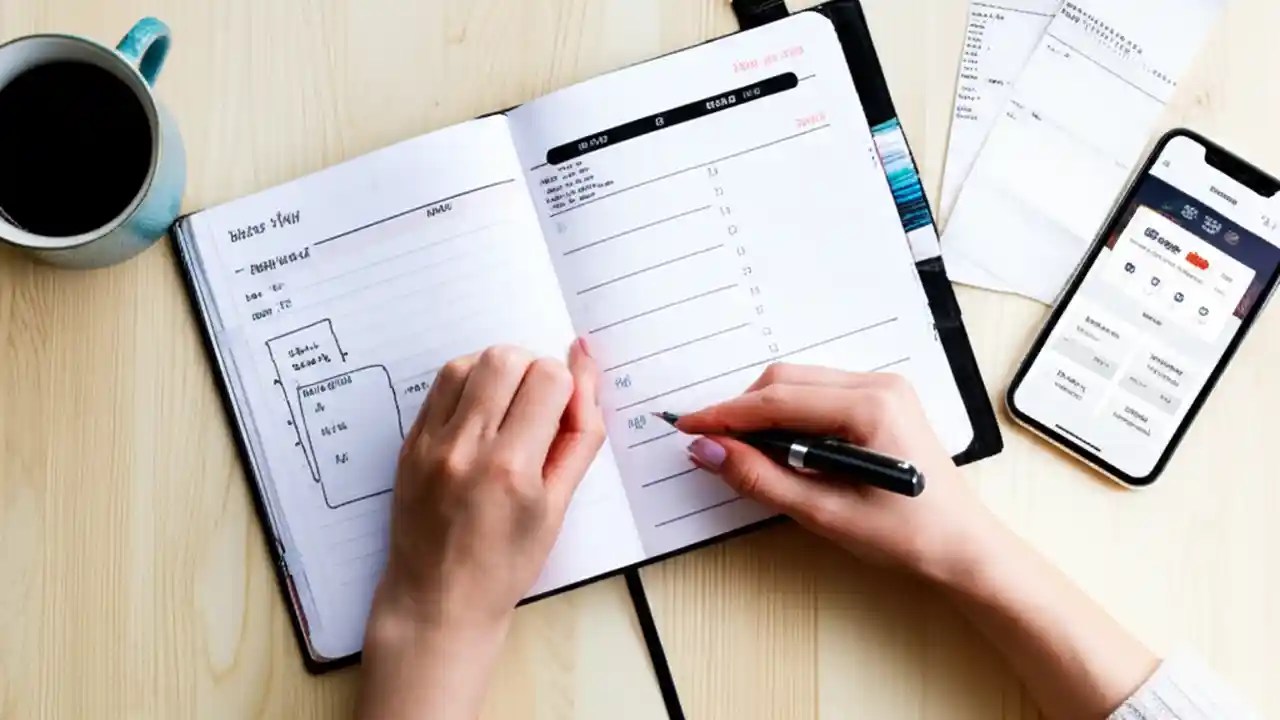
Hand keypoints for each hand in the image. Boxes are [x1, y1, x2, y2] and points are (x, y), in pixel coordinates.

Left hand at [371, 340, 604, 636]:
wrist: (438, 601)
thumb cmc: (507, 563)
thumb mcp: (559, 505)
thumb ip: (581, 431)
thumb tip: (586, 362)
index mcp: (512, 468)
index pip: (548, 377)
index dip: (567, 387)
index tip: (563, 417)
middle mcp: (466, 448)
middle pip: (507, 357)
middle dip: (533, 371)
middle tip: (537, 411)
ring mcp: (431, 443)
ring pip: (469, 361)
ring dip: (498, 374)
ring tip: (506, 413)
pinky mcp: (409, 442)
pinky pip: (440, 385)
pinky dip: (467, 386)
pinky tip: (479, 418)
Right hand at [675, 364, 998, 585]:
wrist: (962, 546)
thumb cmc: (908, 535)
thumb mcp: (825, 514)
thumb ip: (761, 478)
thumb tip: (711, 451)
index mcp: (870, 407)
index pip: (778, 401)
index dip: (726, 414)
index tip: (689, 427)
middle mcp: (878, 385)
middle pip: (785, 381)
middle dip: (742, 411)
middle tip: (711, 445)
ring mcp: (882, 388)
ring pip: (798, 383)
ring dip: (764, 413)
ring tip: (744, 452)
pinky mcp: (881, 399)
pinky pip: (818, 393)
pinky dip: (789, 415)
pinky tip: (781, 448)